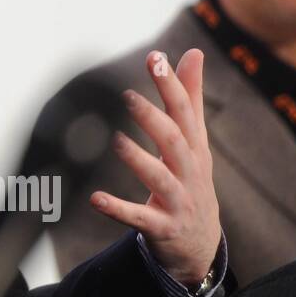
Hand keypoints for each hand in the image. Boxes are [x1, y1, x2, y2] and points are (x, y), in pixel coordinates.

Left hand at [91, 48, 221, 287]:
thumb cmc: (192, 180)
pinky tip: (95, 198)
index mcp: (195, 148)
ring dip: (139, 160)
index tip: (155, 57)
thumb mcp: (195, 141)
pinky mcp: (162, 228)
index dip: (171, 85)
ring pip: (160, 179)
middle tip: (127, 96)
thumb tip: (194, 52)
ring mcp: (178, 202)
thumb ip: (190, 97)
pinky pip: (139, 219)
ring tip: (117, 141)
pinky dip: (118, 208)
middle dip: (154, 119)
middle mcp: (190, 172)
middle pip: (176, 142)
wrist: (200, 244)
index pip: (185, 112)